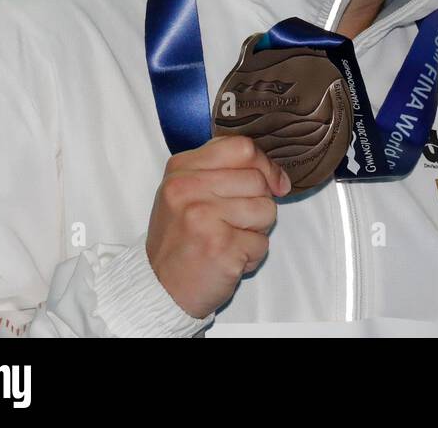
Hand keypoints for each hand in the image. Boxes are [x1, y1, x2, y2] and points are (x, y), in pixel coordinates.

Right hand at [146, 135, 291, 319]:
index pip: (242, 147)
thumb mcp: (188, 193)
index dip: (265, 165)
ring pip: (266, 210)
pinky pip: (262, 243)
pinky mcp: (219, 246)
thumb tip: (278, 178)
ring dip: (257, 231)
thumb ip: (226, 172)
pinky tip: (227, 259)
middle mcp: (188, 188)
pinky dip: (251, 256)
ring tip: (228, 241)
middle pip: (258, 180)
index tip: (273, 183)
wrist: (159, 289)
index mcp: (181, 169)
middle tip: (232, 224)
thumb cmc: (181, 241)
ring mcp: (202, 216)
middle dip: (259, 204)